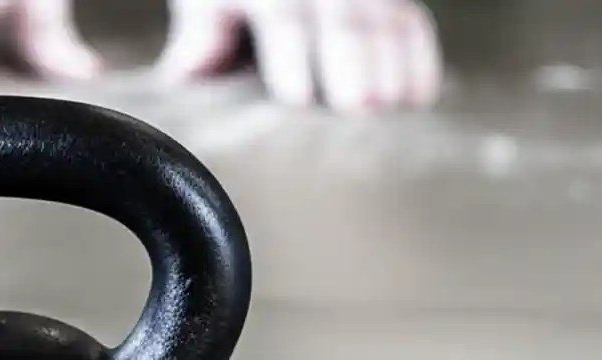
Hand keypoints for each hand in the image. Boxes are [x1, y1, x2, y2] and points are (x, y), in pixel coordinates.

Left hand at [156, 0, 442, 111]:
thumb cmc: (225, 0)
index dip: (291, 53)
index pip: (281, 11)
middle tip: (360, 107)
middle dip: (352, 59)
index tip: (298, 98)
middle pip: (340, 15)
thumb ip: (197, 44)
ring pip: (383, 16)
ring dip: (392, 61)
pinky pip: (412, 20)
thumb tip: (181, 81)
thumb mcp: (203, 7)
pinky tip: (419, 96)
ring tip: (392, 107)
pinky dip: (420, 56)